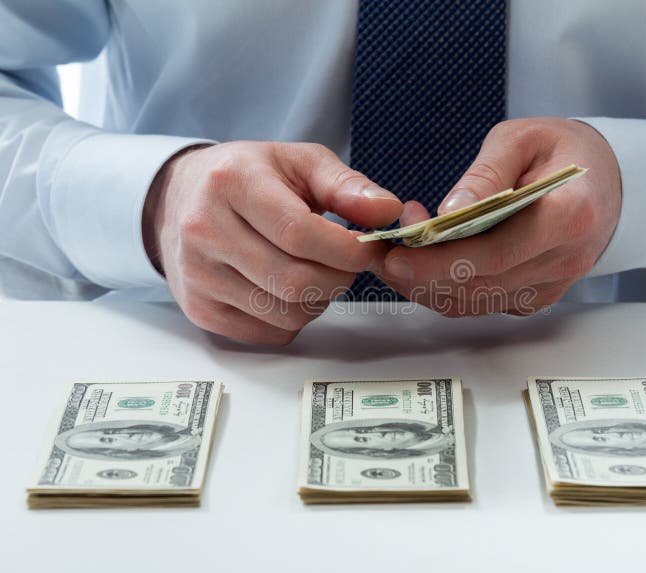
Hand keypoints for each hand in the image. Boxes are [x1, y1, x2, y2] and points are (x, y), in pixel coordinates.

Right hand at [143, 141, 401, 343]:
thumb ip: (347, 186)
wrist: (180, 199)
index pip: (299, 233)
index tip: (369, 249)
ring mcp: (197, 275)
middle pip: (294, 281)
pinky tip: (288, 289)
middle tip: (346, 264)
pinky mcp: (200, 310)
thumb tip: (387, 212)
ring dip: (319, 300)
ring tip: (317, 271)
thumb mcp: (300, 162)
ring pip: (285, 314)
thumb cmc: (250, 178)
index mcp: (232, 183)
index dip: (347, 251)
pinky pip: (268, 333)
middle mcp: (204, 230)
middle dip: (339, 280)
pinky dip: (293, 318)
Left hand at [378, 118, 621, 315]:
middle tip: (383, 254)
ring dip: (428, 286)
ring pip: (477, 302)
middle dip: (422, 275)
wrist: (604, 182)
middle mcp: (564, 259)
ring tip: (395, 254)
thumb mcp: (522, 139)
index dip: (443, 260)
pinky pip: (483, 304)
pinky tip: (424, 265)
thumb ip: (486, 174)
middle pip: (481, 284)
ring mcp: (552, 285)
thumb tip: (448, 210)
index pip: (499, 252)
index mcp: (569, 214)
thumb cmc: (562, 152)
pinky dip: (447, 290)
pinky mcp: (536, 297)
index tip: (399, 254)